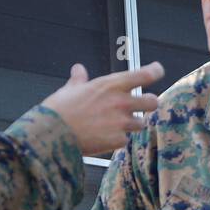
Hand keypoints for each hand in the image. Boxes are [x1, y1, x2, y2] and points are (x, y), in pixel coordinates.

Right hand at [42, 62, 163, 155]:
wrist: (53, 134)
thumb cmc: (59, 110)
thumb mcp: (70, 90)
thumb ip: (79, 79)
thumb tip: (78, 69)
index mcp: (111, 85)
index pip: (144, 75)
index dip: (155, 72)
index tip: (157, 71)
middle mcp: (121, 102)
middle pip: (152, 102)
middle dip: (149, 104)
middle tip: (141, 106)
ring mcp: (121, 122)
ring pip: (141, 123)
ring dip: (132, 125)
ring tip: (115, 126)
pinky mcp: (117, 140)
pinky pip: (125, 140)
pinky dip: (117, 140)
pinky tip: (103, 139)